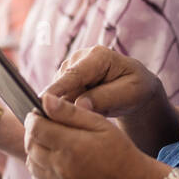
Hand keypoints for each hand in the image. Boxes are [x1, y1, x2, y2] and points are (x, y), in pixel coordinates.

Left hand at [24, 92, 161, 178]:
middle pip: (30, 144)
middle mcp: (60, 168)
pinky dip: (42, 167)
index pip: (35, 127)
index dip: (35, 117)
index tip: (41, 113)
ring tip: (56, 144)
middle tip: (49, 126)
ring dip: (38, 149)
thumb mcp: (100, 124)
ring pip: (31, 161)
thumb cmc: (119, 151)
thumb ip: (70, 112)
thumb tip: (46, 99)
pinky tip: (59, 162)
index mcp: (72, 146)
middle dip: (35, 132)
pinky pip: (37, 177)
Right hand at [43, 46, 165, 118]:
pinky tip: (85, 113)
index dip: (57, 89)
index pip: (74, 74)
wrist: (135, 86)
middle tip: (84, 122)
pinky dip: (69, 109)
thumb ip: (105, 98)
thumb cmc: (135, 88)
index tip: (43, 102)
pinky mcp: (64, 80)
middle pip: (63, 86)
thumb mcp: (128, 94)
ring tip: (93, 115)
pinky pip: (59, 98)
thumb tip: (80, 105)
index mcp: (98, 55)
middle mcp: (79, 57)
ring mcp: (70, 68)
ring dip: (71, 109)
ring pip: (59, 94)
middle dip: (69, 106)